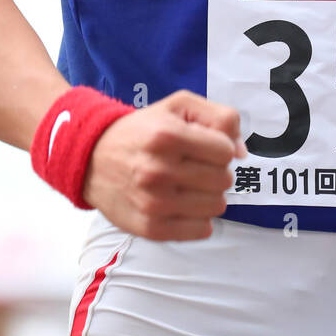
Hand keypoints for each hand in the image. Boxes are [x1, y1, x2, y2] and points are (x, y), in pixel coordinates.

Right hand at [82, 89, 246, 240]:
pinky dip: (200, 218)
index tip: (206, 146)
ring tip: (190, 184)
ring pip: (216, 206)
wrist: (93, 158)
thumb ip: (220, 117)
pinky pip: (201, 230)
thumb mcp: (179, 105)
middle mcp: (159, 171)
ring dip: (210, 194)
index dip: (221, 147)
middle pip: (223, 180)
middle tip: (197, 166)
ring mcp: (154, 203)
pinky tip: (184, 203)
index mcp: (167, 136)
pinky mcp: (151, 228)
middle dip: (216, 170)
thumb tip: (241, 153)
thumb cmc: (145, 129)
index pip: (225, 151)